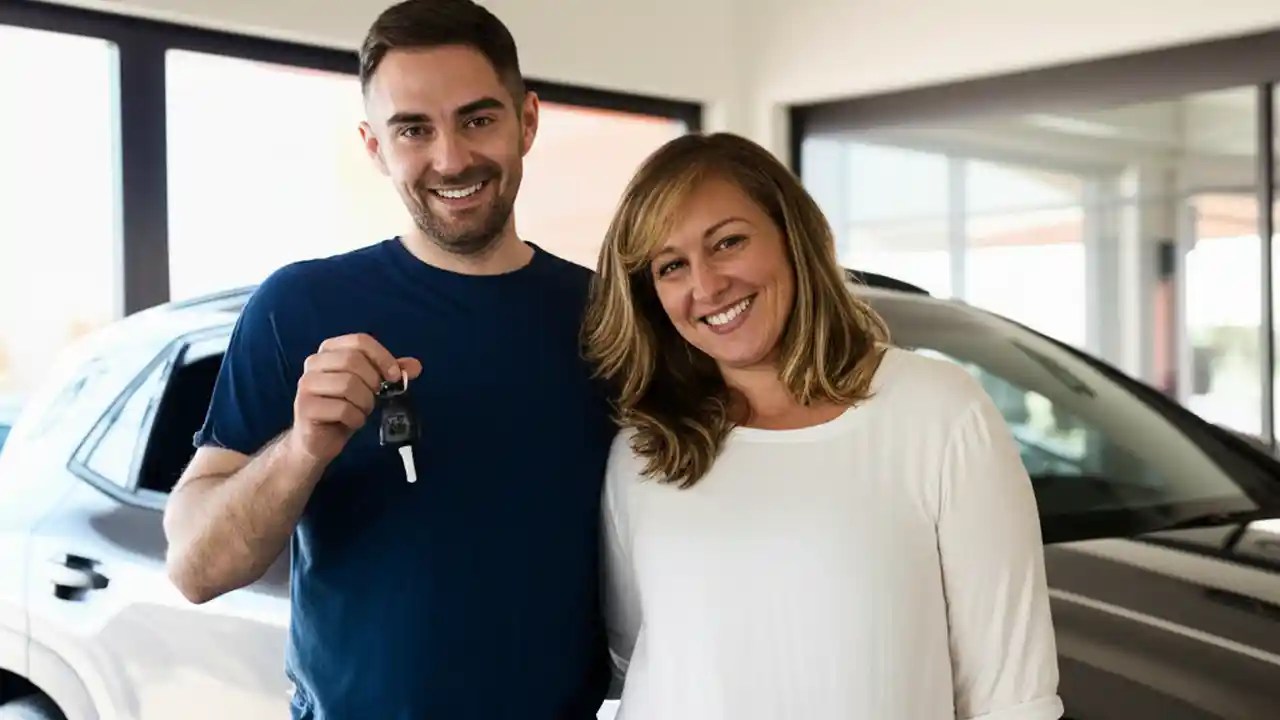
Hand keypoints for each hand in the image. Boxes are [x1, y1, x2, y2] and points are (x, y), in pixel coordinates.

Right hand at [288, 333, 422, 464]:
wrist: (318, 439)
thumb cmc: (344, 407)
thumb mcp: (369, 387)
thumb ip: (389, 373)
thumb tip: (415, 366)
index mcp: (330, 350)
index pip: (360, 341)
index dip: (382, 357)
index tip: (394, 375)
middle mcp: (314, 362)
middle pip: (352, 360)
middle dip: (372, 382)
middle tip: (375, 396)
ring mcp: (306, 384)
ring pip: (348, 384)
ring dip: (365, 402)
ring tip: (361, 410)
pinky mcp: (305, 407)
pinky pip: (342, 408)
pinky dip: (356, 418)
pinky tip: (352, 421)